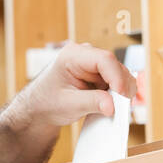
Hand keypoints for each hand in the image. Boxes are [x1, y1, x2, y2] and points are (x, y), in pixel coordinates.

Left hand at [8, 39, 136, 136]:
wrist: (39, 107)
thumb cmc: (47, 102)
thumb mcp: (68, 105)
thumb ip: (91, 103)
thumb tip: (112, 106)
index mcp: (72, 55)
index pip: (104, 59)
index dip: (117, 77)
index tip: (122, 96)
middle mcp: (85, 55)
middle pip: (115, 65)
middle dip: (122, 86)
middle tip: (123, 107)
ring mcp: (93, 64)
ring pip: (119, 73)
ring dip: (120, 91)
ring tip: (114, 107)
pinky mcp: (98, 74)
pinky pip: (116, 81)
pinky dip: (117, 94)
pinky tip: (110, 104)